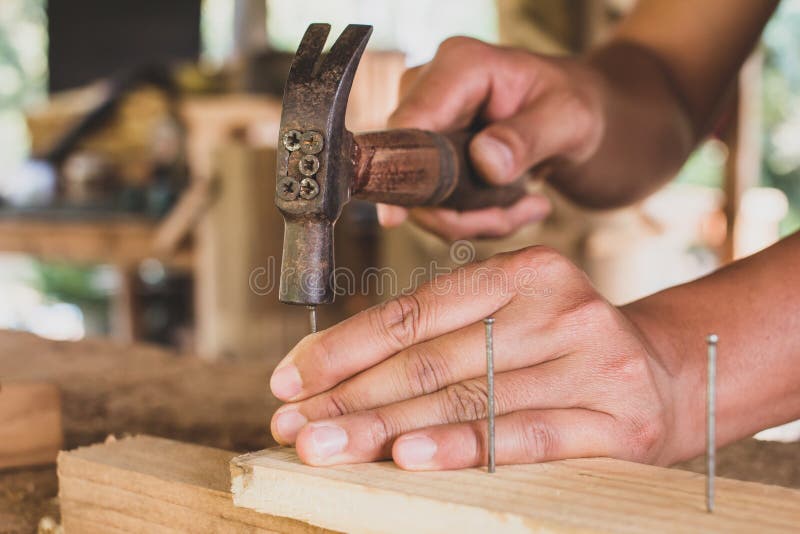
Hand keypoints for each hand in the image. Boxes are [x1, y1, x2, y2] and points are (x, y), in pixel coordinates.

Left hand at [269, 247, 687, 469]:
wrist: (667, 376)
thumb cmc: (562, 350)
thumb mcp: (508, 319)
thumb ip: (439, 336)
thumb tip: (333, 377)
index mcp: (522, 270)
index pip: (415, 312)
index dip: (345, 348)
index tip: (290, 378)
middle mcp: (558, 306)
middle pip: (432, 360)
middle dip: (352, 397)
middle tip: (295, 425)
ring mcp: (591, 362)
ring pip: (467, 399)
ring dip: (385, 428)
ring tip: (326, 446)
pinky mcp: (616, 421)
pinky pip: (523, 436)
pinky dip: (462, 448)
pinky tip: (408, 457)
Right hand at [378, 37, 606, 238]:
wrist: (573, 119)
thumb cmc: (575, 106)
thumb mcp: (569, 119)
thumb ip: (529, 138)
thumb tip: (484, 161)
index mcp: (459, 66)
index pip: (410, 125)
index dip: (407, 174)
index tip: (411, 218)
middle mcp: (428, 89)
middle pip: (411, 170)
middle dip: (460, 212)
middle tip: (519, 214)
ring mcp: (422, 123)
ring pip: (421, 197)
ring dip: (472, 220)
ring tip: (527, 208)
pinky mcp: (425, 154)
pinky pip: (433, 205)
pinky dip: (472, 219)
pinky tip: (514, 207)